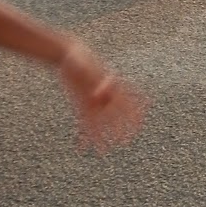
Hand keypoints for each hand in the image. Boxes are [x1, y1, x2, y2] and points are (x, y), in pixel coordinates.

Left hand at [56, 38, 145, 152]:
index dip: (134, 113)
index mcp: (111, 84)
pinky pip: (84, 122)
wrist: (68, 55)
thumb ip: (95, 78)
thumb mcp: (86, 65)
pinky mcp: (81, 104)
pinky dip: (84, 134)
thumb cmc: (80, 57)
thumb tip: (99, 93)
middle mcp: (104, 95)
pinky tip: (82, 146)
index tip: (138, 125)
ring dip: (101, 137)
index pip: (127, 101)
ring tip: (102, 151)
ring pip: (99, 123)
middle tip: (124, 142)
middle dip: (119, 129)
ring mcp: (93, 101)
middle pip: (114, 115)